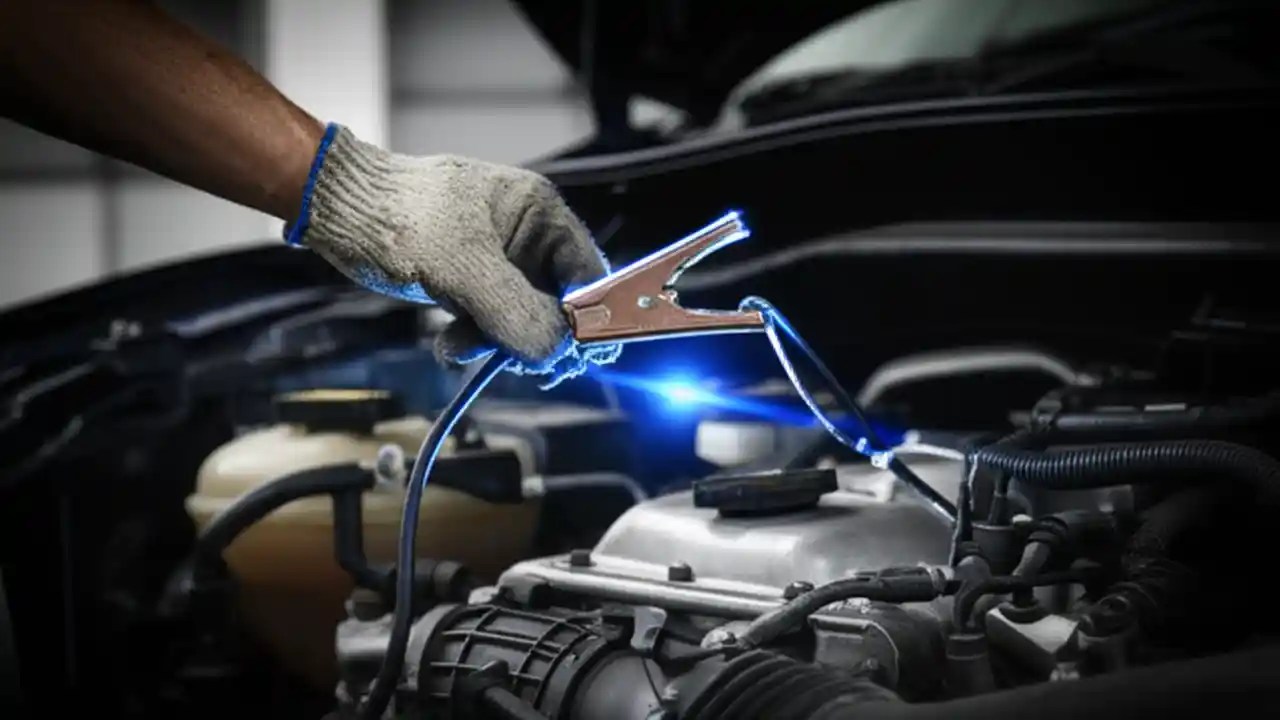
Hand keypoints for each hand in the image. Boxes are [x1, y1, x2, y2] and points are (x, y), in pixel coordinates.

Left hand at [290, 125, 620, 380]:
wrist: (336, 211)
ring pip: (521, 318)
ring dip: (495, 343)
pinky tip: (447, 343)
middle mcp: (525, 234)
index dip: (588, 317)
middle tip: (524, 366)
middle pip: (559, 302)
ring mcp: (497, 259)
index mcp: (538, 212)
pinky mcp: (468, 280)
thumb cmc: (398, 219)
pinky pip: (488, 321)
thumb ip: (516, 312)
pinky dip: (472, 339)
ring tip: (459, 345)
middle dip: (536, 337)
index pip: (589, 272)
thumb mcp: (463, 269)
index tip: (576, 357)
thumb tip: (556, 353)